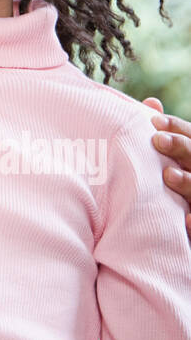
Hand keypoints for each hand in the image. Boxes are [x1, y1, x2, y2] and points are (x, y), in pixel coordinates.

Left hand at [143, 97, 190, 240]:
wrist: (178, 235)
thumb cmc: (171, 191)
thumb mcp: (170, 162)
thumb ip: (164, 136)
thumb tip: (151, 104)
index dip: (178, 128)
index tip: (154, 121)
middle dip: (182, 148)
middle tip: (157, 140)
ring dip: (188, 182)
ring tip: (168, 175)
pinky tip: (185, 219)